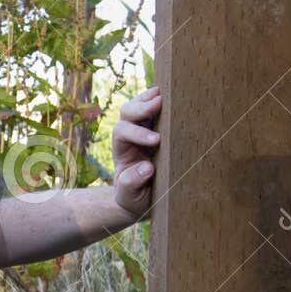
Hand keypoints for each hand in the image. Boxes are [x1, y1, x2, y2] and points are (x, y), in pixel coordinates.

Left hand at [112, 85, 161, 219]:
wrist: (140, 198)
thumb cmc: (135, 197)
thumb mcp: (130, 196)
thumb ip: (132, 184)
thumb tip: (146, 167)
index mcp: (121, 150)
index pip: (122, 132)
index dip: (137, 133)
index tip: (156, 140)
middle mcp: (129, 135)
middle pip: (127, 113)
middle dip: (141, 108)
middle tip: (159, 105)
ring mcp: (141, 129)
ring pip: (138, 106)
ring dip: (149, 98)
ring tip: (164, 94)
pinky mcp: (156, 128)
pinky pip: (153, 109)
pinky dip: (158, 100)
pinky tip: (168, 93)